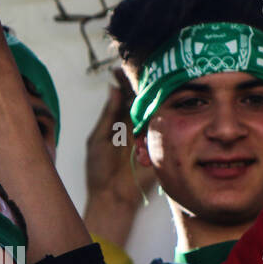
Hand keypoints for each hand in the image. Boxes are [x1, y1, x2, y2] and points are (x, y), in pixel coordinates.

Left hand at [85, 77, 156, 206]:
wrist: (112, 195)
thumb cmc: (100, 171)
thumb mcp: (98, 139)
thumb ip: (107, 114)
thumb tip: (112, 88)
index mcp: (119, 122)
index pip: (123, 96)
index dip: (122, 81)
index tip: (119, 69)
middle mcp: (135, 124)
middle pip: (140, 98)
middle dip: (138, 82)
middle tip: (137, 68)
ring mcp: (148, 132)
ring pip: (153, 108)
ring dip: (152, 94)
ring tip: (149, 79)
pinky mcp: (159, 143)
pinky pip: (163, 125)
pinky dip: (162, 113)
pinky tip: (160, 100)